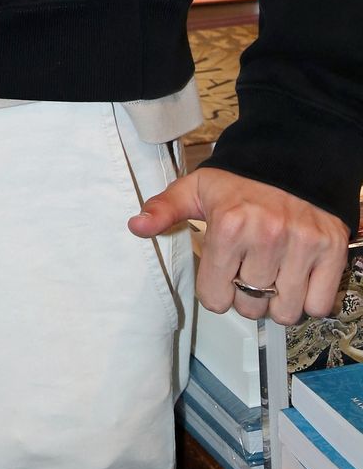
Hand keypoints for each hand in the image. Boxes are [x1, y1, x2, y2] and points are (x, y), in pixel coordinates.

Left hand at [128, 167, 347, 325]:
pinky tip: (298, 277)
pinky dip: (309, 300)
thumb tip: (136, 227)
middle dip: (247, 293)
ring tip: (274, 273)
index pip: (215, 298)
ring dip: (278, 301)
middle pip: (251, 307)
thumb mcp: (197, 188)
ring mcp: (302, 244)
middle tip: (250, 267)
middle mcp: (267, 236)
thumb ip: (165, 209)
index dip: (217, 288)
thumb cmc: (242, 180)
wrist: (293, 155)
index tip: (223, 270)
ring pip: (285, 312)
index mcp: (230, 225)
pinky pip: (319, 305)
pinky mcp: (331, 250)